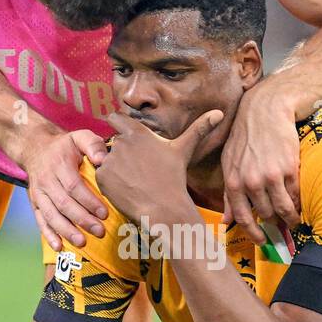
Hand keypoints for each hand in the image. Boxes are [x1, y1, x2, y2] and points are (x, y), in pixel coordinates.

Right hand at [25, 128, 109, 250]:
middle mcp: (46, 180)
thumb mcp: (79, 136)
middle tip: (99, 231)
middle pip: (63, 203)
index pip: (74, 186)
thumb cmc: (64, 146)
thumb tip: (103, 160)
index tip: (104, 213)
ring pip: (51, 215)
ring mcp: (38, 193)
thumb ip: (93, 144)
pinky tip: (59, 247)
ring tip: (82, 242)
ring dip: (66, 231)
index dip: (88, 201)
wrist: (35, 148)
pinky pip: (40, 220)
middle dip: (82, 219)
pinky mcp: (35, 203)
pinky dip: (48, 235)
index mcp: (59, 164)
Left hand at [97, 110, 222, 224]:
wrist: (164, 209)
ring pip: (106, 160)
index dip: (116, 124)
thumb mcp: (184, 150)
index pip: (115, 117)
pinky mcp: (102, 176)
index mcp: (138, 132)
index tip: (122, 133)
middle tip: (137, 170)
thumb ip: (199, 128)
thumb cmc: (174, 179)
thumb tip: (220, 112)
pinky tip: (126, 188)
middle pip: (113, 143)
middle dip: (121, 153)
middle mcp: (121, 142)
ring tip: (133, 180)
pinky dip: (110, 182)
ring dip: (115, 168)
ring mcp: (110, 160)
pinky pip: (101, 176)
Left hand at [221, 80, 300, 241]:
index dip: (253, 233)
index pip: (242, 217)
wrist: (266, 110)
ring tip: (294, 219)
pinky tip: (298, 202)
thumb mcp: (229, 163)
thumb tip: (226, 221)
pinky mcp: (288, 170)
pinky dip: (297, 202)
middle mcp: (250, 182)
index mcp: (233, 182)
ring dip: (290, 217)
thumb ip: (228, 193)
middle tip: (281, 226)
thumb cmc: (245, 136)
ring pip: (282, 209)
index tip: (262, 240)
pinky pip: (294, 195)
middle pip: (265, 215)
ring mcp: (270, 176)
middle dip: (274, 223)